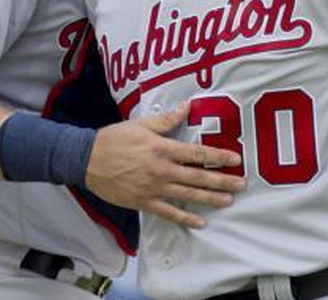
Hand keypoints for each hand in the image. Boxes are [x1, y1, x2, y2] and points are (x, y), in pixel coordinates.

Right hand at [86, 102, 244, 227]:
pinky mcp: (143, 202)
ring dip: (210, 198)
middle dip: (222, 180)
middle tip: (242, 184)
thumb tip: (188, 106)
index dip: (218, 157)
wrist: (86, 159)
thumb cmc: (114, 139)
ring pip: (188, 195)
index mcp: (162, 148)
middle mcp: (162, 170)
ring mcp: (153, 188)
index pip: (197, 154)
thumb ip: (167, 119)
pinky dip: (185, 218)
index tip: (235, 160)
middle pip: (198, 176)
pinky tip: (200, 222)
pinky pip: (168, 212)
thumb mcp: (141, 124)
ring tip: (228, 200)